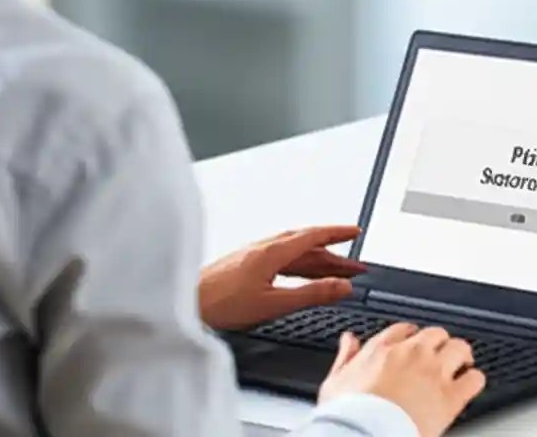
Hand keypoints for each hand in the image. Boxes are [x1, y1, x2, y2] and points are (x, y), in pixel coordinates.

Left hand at [199, 225, 365, 330]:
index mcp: (272, 252)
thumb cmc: (218, 304)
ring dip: (316, 260)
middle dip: (333, 252)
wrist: (180, 306)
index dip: (337, 233)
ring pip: (292, 253)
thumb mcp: (273, 302)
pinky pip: (280, 259)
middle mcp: (262, 249)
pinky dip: (298, 265)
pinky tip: (299, 274)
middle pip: (305, 245)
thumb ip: (311, 293)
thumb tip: (342, 286)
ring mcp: (251, 256)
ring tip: (334, 271)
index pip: (313, 236)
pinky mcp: (242, 267)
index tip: (355, 231)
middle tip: (354, 263)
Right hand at [319, 324, 485, 436]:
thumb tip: (348, 340)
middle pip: (436, 334)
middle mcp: (412, 354)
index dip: (411, 337)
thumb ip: (345, 357)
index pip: (404, 329)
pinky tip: (469, 385)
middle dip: (438, 344)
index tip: (412, 345)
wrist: (365, 436)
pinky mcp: (451, 396)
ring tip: (460, 365)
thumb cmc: (348, 415)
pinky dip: (474, 381)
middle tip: (438, 356)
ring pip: (460, 349)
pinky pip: (475, 379)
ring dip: (461, 356)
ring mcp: (434, 373)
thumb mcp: (335, 382)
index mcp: (383, 349)